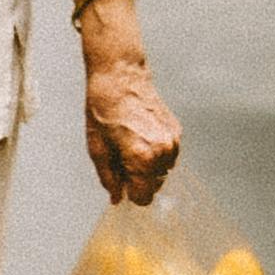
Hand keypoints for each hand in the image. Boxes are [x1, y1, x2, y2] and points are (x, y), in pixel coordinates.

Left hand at [82, 30, 179, 201]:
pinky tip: (141, 132)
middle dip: (138, 177)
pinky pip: (167, 155)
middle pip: (154, 186)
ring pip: (162, 171)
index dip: (129, 191)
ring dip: (148, 165)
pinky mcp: (176, 131)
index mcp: (142, 158)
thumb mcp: (97, 149)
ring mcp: (173, 141)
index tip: (120, 175)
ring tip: (131, 141)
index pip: (143, 198)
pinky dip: (156, 151)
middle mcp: (163, 152)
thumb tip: (118, 198)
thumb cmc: (103, 111)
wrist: (120, 76)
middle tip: (122, 154)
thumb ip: (109, 178)